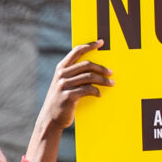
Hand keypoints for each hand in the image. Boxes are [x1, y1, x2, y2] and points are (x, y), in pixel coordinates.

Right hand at [31, 40, 112, 161]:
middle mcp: (61, 75)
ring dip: (103, 80)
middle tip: (111, 73)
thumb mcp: (62, 84)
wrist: (50, 119)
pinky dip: (96, 91)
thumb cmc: (60, 101)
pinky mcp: (68, 96)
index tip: (101, 43)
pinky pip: (88, 90)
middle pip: (87, 65)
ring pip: (89, 77)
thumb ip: (72, 74)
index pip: (77, 51)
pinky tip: (99, 94)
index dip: (90, 45)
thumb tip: (93, 67)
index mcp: (61, 68)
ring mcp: (64, 85)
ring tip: (111, 83)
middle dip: (102, 68)